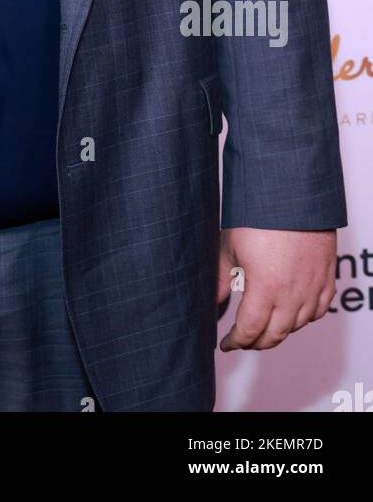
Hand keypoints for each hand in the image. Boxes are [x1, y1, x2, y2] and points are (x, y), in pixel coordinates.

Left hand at [216, 227, 336, 350]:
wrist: (291, 194)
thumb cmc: (257, 216)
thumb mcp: (229, 246)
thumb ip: (219, 279)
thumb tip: (211, 301)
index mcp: (266, 288)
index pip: (250, 330)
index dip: (236, 341)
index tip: (226, 343)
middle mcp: (292, 294)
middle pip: (275, 335)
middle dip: (256, 342)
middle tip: (243, 340)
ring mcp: (312, 287)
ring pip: (297, 326)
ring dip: (278, 331)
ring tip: (263, 327)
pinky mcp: (326, 277)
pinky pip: (318, 311)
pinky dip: (304, 318)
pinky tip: (292, 314)